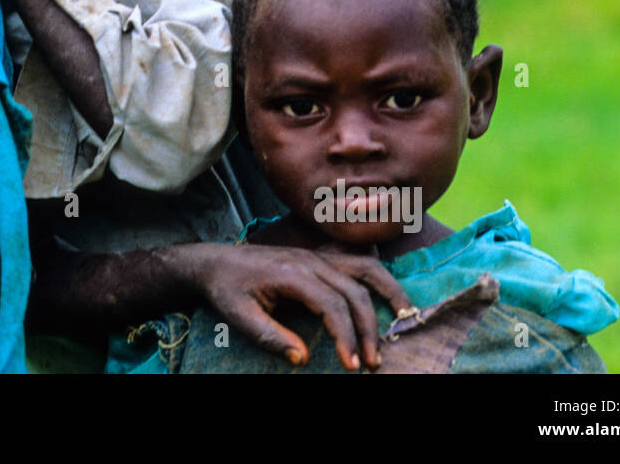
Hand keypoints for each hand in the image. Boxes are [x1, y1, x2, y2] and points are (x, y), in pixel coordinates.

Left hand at [176, 243, 413, 370]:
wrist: (214, 262)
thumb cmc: (226, 290)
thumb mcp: (239, 317)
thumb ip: (270, 337)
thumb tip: (303, 358)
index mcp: (290, 272)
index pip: (331, 303)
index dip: (346, 336)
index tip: (351, 364)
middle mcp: (308, 259)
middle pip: (353, 290)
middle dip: (368, 327)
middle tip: (372, 362)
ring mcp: (315, 255)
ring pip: (364, 268)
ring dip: (387, 292)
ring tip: (406, 317)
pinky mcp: (318, 257)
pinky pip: (356, 263)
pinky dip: (377, 279)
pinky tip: (388, 298)